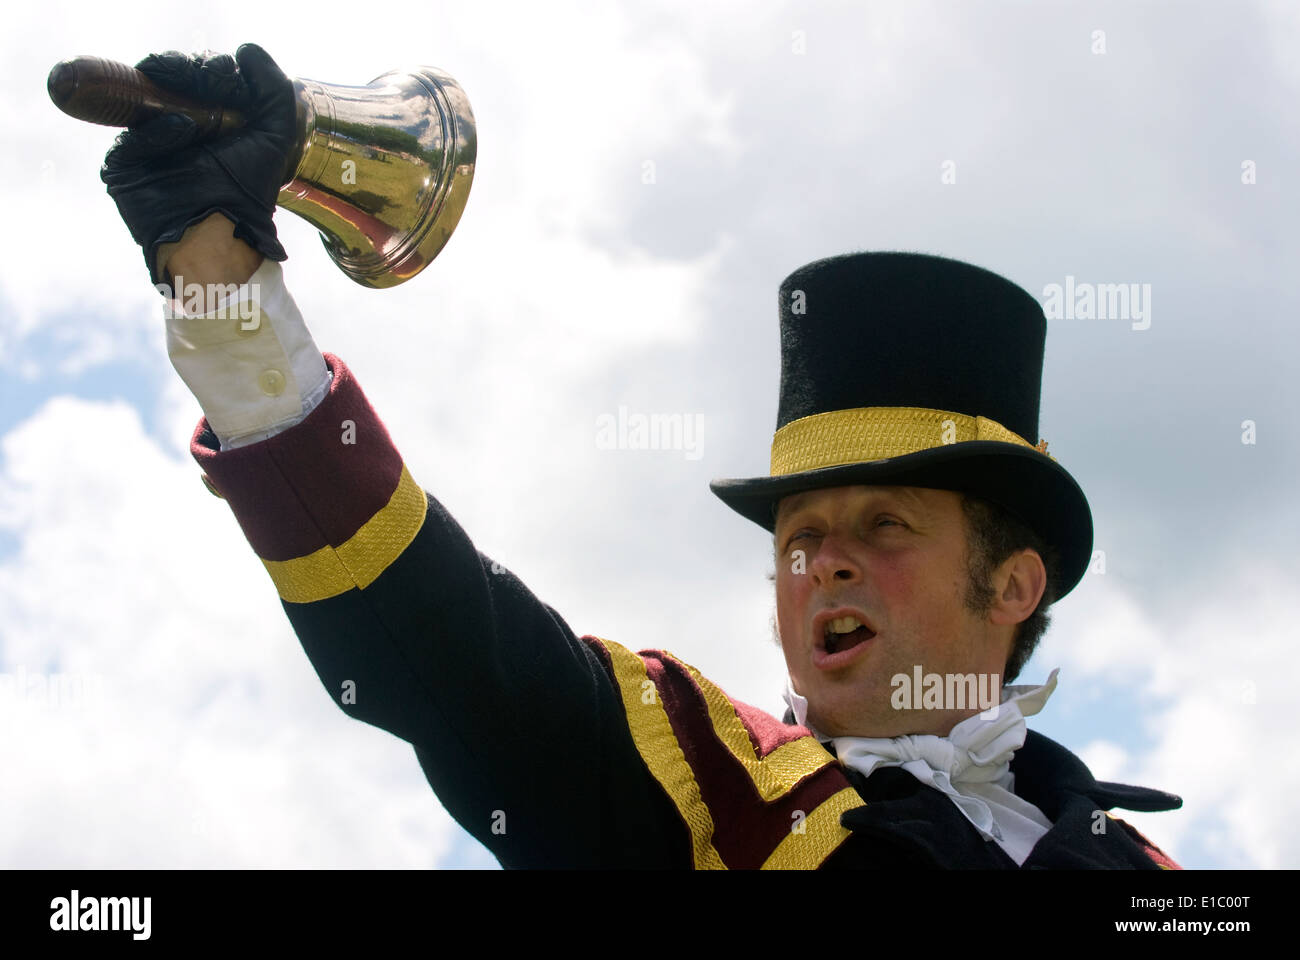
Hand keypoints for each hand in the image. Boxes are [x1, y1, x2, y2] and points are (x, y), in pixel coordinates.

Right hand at [100, 43, 296, 286]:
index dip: (208, 68)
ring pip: (142, 100)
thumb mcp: (275, 135)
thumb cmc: (249, 191)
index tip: (225, 74)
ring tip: (184, 88)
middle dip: (183, 71)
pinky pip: (131, 139)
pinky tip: (181, 127)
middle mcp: (176, 131)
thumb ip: (272, 89)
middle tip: (200, 75)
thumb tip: (247, 50)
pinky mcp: (126, 167)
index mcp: (207, 121)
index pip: (196, 78)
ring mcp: (148, 147)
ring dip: (164, 87)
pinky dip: (156, 130)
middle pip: (166, 82)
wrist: (222, 236)